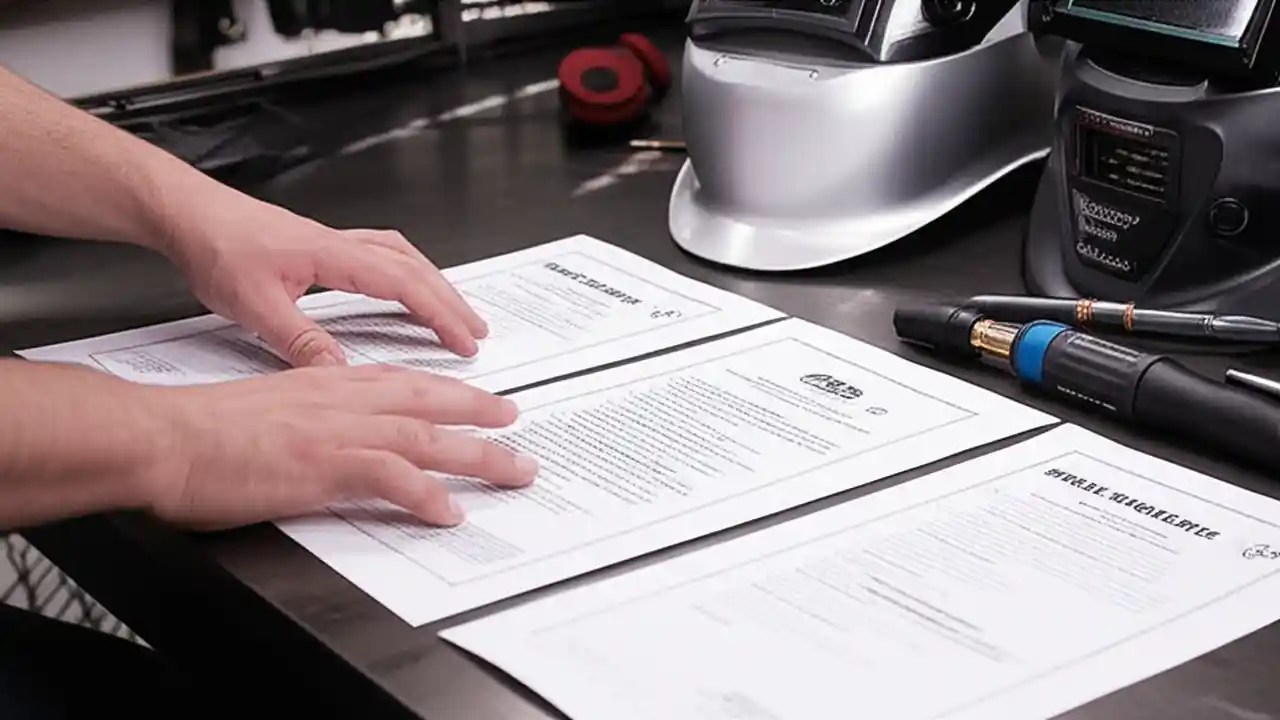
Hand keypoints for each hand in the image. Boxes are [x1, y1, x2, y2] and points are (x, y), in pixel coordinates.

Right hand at [144, 364, 536, 529]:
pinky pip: (391, 477)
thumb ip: (310, 416)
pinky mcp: (325, 465)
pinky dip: (425, 495)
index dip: (446, 389)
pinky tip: (448, 512)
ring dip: (478, 455)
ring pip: (427, 437)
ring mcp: (338, 431)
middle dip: (479, 411)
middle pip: (429, 401)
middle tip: (515, 422)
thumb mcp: (272, 408)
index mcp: (328, 383)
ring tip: (514, 470)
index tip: (474, 397)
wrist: (165, 435)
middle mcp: (342, 399)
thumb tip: (329, 437)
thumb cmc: (203, 428)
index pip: (403, 381)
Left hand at [161, 192, 486, 367]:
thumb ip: (300, 342)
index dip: (440, 314)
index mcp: (333, 256)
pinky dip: (406, 272)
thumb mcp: (255, 307)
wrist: (189, 215)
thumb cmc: (217, 248)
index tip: (464, 339)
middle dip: (451, 301)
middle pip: (415, 267)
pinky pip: (383, 254)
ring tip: (452, 309)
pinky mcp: (322, 246)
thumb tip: (339, 370)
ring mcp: (334, 242)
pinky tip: (403, 286)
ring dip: (433, 283)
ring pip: (403, 256)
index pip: (403, 284)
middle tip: (476, 330)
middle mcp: (341, 244)